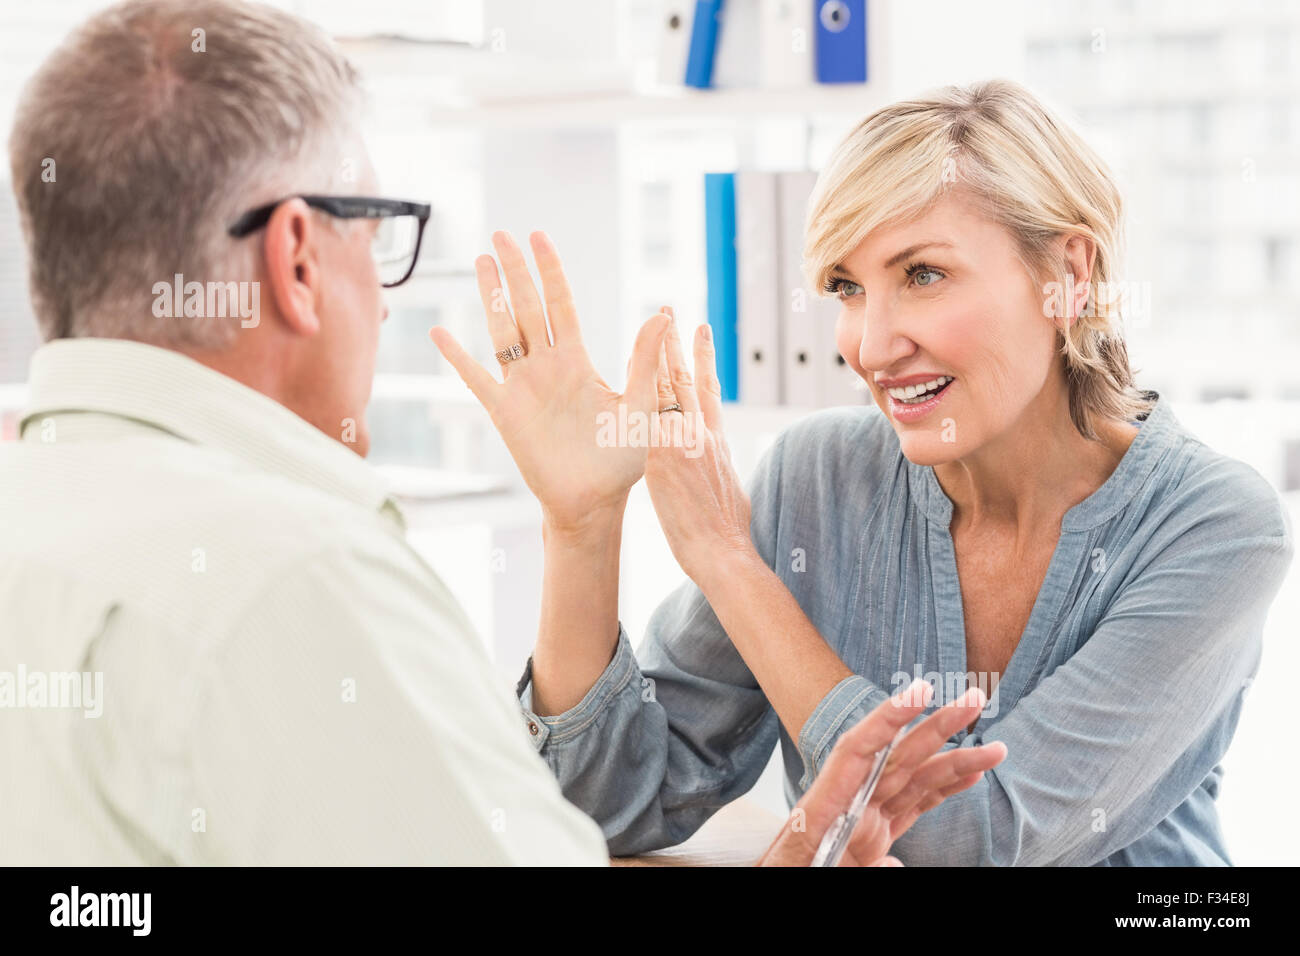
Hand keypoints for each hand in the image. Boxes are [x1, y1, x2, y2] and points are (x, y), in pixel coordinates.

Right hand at [429, 231, 670, 531]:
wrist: (593, 501)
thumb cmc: (621, 460)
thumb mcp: (640, 406)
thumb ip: (645, 361)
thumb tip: (661, 314)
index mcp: (579, 362)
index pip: (561, 305)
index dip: (550, 271)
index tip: (538, 238)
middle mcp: (548, 368)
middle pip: (527, 308)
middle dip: (514, 272)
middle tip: (501, 235)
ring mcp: (523, 388)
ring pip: (502, 332)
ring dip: (490, 298)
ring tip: (480, 262)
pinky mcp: (504, 413)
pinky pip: (476, 378)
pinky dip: (457, 358)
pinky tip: (440, 333)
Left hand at [643, 307, 754, 580]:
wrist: (721, 549)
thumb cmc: (726, 532)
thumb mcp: (728, 487)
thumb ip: (717, 463)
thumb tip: (713, 457)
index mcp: (716, 438)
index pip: (707, 388)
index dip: (702, 358)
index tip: (697, 331)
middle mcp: (699, 432)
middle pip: (684, 378)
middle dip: (674, 344)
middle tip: (668, 312)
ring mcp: (679, 441)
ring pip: (663, 390)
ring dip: (654, 356)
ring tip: (652, 326)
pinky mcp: (659, 456)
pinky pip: (641, 418)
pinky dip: (634, 394)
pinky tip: (621, 372)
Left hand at [758, 679, 1007, 865]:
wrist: (782, 883)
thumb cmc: (788, 873)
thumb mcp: (810, 872)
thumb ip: (847, 868)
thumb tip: (892, 863)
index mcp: (823, 808)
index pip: (857, 751)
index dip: (887, 720)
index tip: (919, 693)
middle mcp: (848, 802)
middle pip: (897, 756)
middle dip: (937, 726)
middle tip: (975, 700)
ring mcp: (865, 816)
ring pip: (916, 780)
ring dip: (955, 760)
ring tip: (994, 747)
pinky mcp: (877, 834)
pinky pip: (916, 805)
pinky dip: (945, 790)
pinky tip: (972, 775)